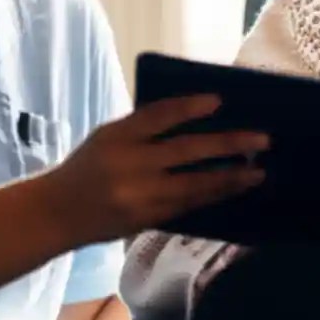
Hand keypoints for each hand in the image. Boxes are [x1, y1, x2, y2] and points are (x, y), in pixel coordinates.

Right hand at [39, 95, 269, 245]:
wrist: (58, 213)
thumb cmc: (87, 167)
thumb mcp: (108, 138)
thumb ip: (143, 129)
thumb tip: (195, 118)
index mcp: (117, 136)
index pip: (159, 115)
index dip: (190, 107)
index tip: (220, 100)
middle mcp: (130, 165)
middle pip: (187, 151)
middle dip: (228, 145)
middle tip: (262, 139)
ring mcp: (140, 196)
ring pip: (195, 185)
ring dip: (231, 178)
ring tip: (258, 172)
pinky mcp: (147, 219)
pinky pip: (188, 206)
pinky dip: (213, 196)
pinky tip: (233, 189)